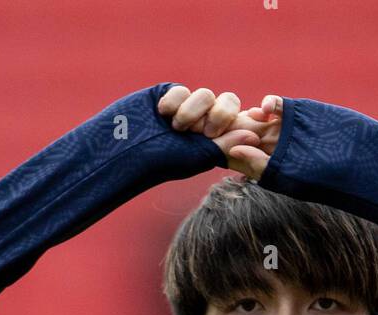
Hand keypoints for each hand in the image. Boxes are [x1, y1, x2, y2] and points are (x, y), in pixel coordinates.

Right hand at [157, 86, 280, 177]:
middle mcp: (204, 123)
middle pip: (229, 101)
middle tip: (202, 132)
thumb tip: (254, 136)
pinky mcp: (168, 96)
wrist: (124, 149)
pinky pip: (182, 90)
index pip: (240, 121)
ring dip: (193, 111)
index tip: (217, 137)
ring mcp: (187, 108)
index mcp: (216, 142)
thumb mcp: (198, 156)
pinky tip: (161, 113)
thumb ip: (225, 145)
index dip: (234, 123)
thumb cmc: (162, 160)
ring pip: (206, 94)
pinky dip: (174, 101)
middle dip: (219, 114)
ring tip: (176, 127)